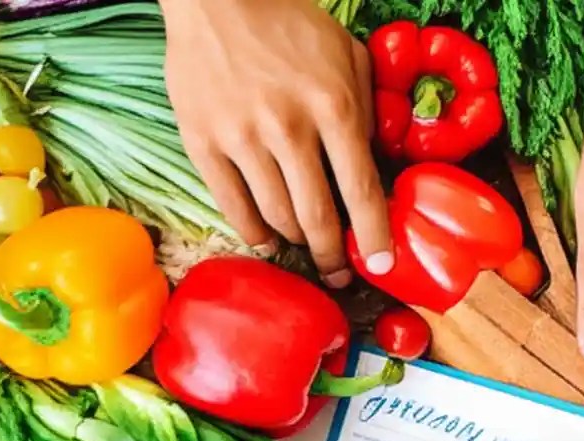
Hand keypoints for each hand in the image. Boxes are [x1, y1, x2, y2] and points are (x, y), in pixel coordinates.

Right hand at [161, 0, 391, 286]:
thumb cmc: (290, 25)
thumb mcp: (348, 56)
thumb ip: (366, 111)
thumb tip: (373, 166)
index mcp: (332, 106)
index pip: (360, 189)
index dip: (374, 235)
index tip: (382, 265)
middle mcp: (288, 127)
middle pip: (316, 216)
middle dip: (333, 255)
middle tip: (339, 272)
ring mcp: (241, 137)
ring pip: (275, 217)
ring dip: (296, 242)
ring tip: (305, 246)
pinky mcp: (202, 142)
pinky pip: (232, 206)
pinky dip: (255, 232)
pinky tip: (268, 237)